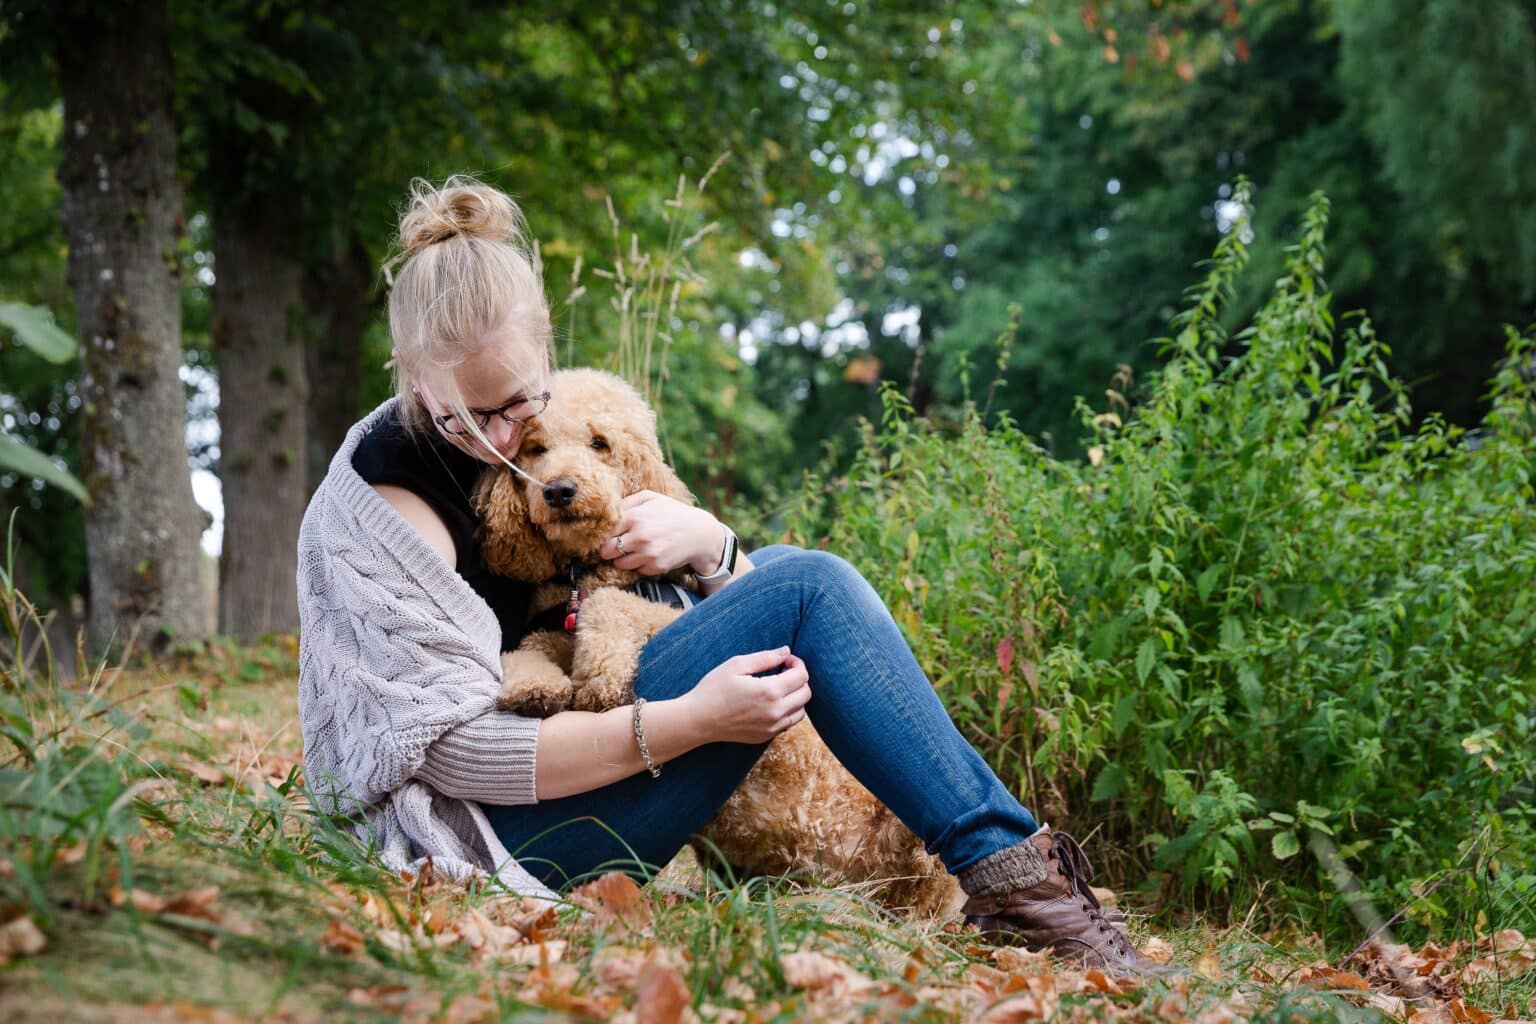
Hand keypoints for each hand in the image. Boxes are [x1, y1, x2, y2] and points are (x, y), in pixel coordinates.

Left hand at [597, 490, 724, 575]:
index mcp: (635, 516)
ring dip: (622, 559)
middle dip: (607, 549)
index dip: (601, 534)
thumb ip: (627, 502)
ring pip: (618, 563)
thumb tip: (608, 510)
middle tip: (613, 546)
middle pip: (606, 550)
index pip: (604, 531)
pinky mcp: (655, 567)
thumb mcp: (651, 498)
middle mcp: (640, 536)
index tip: (604, 535)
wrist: (700, 533)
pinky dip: (638, 565)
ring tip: (633, 550)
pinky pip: (635, 570)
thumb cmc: (673, 513)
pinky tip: (647, 555)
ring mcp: (648, 554)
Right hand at [682, 647, 810, 744]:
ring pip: (801, 711)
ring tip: (779, 687)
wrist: (697, 720)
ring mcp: (771, 728)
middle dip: (799, 679)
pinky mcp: (765, 737)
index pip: (801, 676)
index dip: (797, 664)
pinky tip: (772, 702)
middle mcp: (775, 712)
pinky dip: (787, 711)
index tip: (785, 660)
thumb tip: (786, 651)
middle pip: (806, 693)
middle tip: (784, 671)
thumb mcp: (737, 665)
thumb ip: (765, 657)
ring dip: (796, 696)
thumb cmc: (714, 689)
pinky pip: (788, 723)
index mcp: (769, 692)